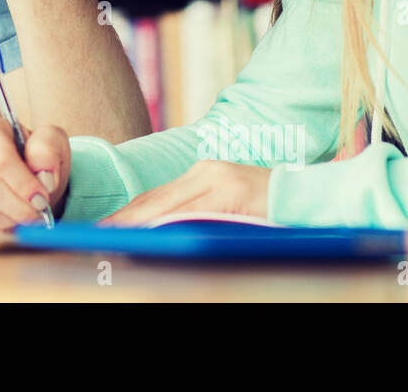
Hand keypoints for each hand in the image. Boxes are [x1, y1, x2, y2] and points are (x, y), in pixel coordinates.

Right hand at [0, 110, 70, 231]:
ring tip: (24, 214)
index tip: (42, 197)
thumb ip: (48, 149)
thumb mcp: (51, 141)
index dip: (24, 184)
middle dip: (19, 207)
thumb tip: (43, 173)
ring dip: (11, 222)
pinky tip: (9, 222)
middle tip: (37, 212)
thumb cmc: (34, 157)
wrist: (20, 178)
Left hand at [102, 160, 271, 224]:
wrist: (307, 196)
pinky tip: (152, 233)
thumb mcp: (225, 204)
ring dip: (140, 222)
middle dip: (126, 218)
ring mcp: (217, 179)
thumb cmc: (266, 207)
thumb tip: (159, 231)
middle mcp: (205, 171)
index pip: (155, 196)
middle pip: (156, 198)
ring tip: (117, 235)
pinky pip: (193, 211)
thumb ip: (195, 212)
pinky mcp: (230, 190)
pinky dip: (168, 222)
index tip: (106, 227)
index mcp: (201, 174)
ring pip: (168, 204)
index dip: (128, 213)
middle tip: (100, 234)